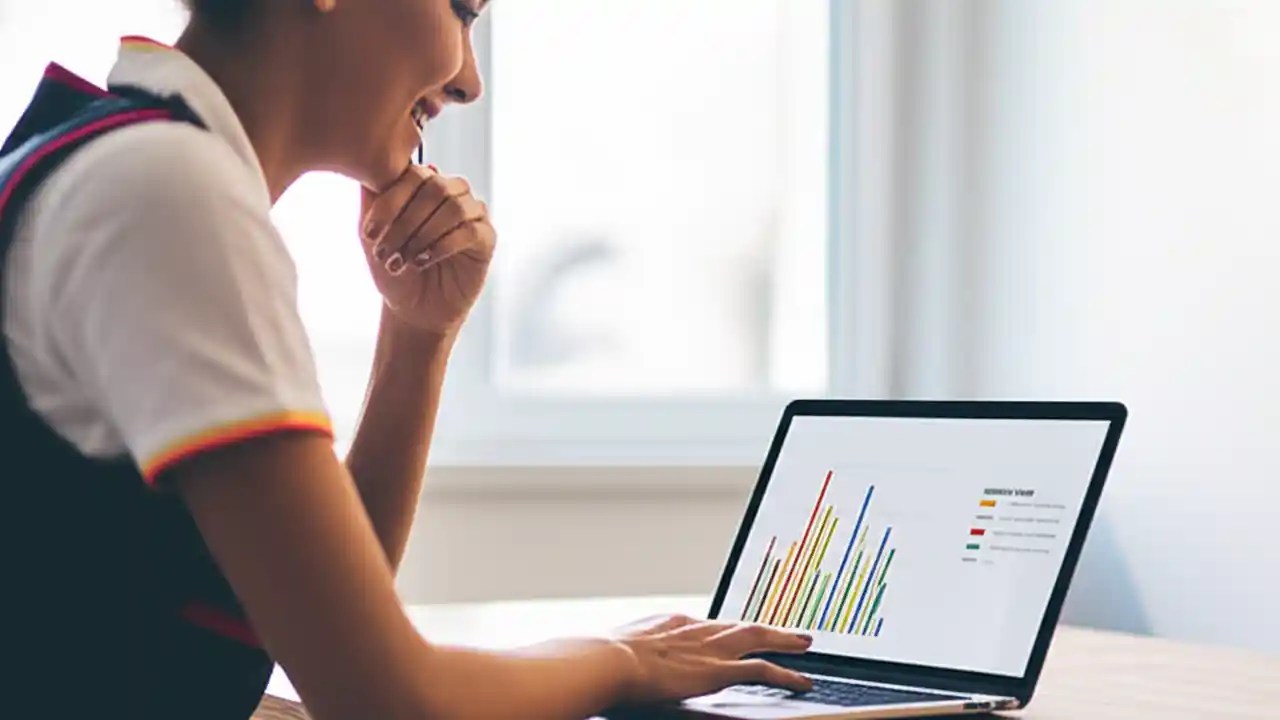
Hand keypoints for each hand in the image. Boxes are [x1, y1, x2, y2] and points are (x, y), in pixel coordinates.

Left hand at [360, 166, 495, 334]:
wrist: (413, 309)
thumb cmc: (392, 268)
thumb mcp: (371, 234)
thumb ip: (370, 200)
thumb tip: (370, 167)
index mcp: (425, 184)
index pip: (412, 174)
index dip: (390, 202)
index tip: (369, 234)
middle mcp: (451, 192)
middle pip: (435, 186)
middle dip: (406, 221)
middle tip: (387, 251)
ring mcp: (472, 213)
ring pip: (455, 206)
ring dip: (424, 234)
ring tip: (406, 258)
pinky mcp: (487, 238)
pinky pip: (471, 230)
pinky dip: (443, 245)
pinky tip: (424, 261)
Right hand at [610, 614, 812, 705]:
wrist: (608, 662)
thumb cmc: (601, 662)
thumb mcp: (616, 652)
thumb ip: (625, 658)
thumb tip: (607, 665)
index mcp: (670, 624)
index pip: (706, 625)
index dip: (725, 630)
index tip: (734, 633)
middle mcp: (695, 629)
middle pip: (738, 625)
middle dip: (764, 628)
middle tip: (787, 630)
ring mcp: (709, 648)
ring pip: (757, 638)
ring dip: (783, 640)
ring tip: (804, 643)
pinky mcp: (719, 670)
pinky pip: (762, 671)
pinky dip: (786, 675)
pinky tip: (802, 681)